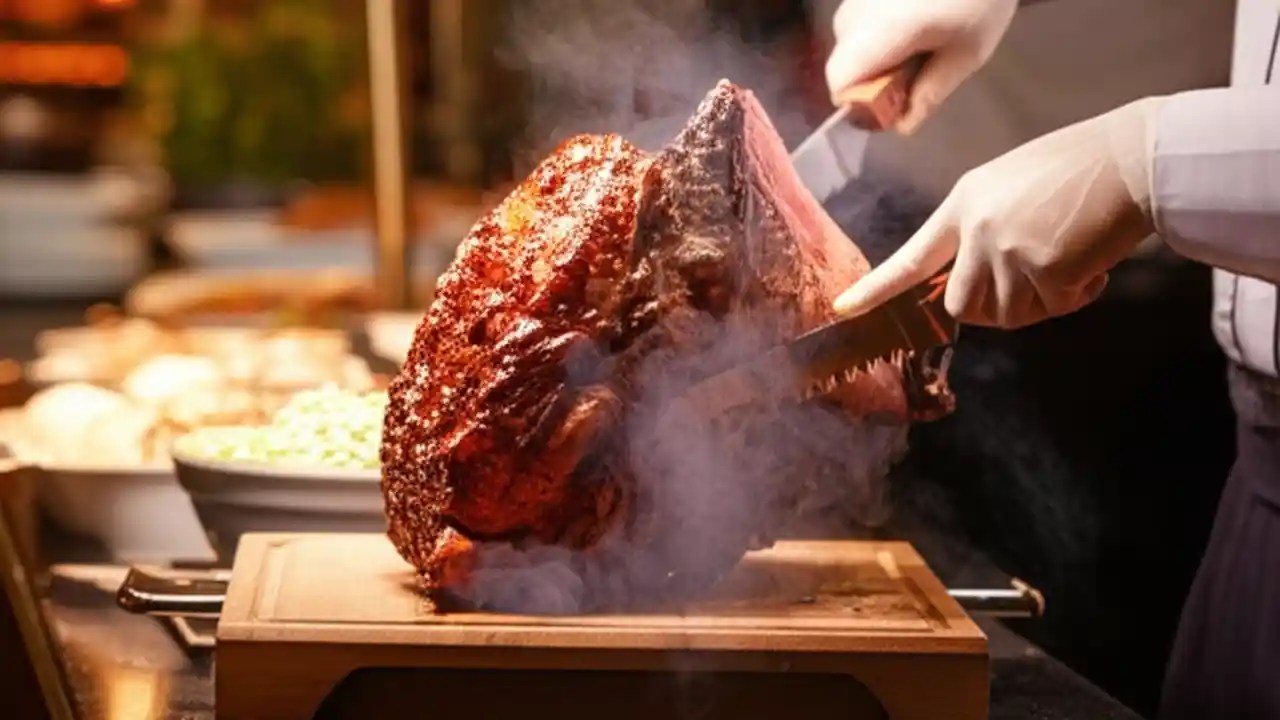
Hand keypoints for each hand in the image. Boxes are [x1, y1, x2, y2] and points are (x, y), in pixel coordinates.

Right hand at [826, 0, 1017, 133]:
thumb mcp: (968, 54)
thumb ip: (931, 93)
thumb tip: (902, 126)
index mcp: (876, 34)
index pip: (839, 86)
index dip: (861, 105)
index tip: (894, 104)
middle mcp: (852, 16)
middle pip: (845, 68)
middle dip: (875, 82)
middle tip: (919, 74)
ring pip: (852, 46)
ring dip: (880, 57)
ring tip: (924, 42)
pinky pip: (860, 25)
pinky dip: (881, 35)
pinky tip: (918, 20)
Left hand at [832, 97, 1165, 328]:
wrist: (1132, 158)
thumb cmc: (1080, 169)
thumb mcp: (1012, 188)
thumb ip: (985, 230)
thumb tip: (982, 279)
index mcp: (964, 205)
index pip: (911, 256)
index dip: (876, 289)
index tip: (843, 309)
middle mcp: (976, 231)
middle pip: (959, 305)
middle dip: (990, 310)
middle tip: (1031, 288)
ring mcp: (1006, 252)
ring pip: (1005, 316)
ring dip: (1038, 305)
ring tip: (1068, 266)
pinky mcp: (1043, 272)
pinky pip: (1054, 310)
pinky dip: (1077, 297)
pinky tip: (1093, 266)